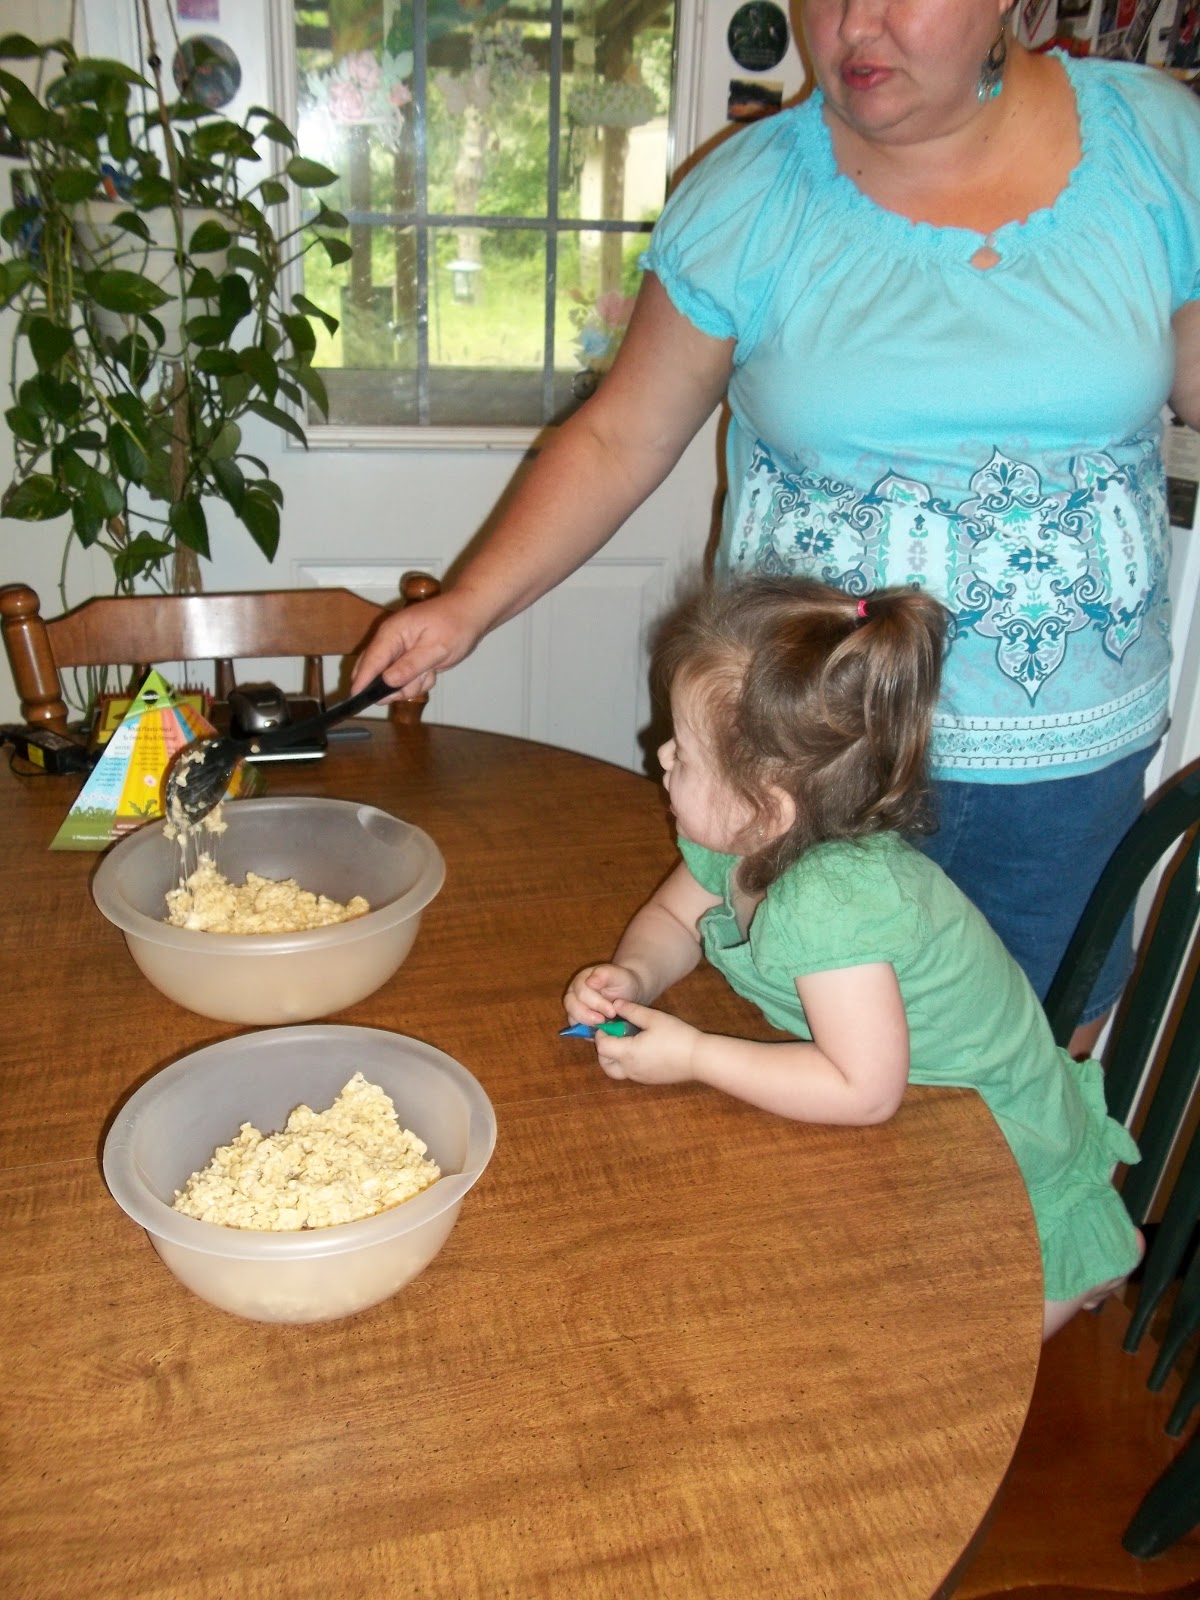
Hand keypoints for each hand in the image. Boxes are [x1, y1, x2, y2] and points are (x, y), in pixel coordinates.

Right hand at [351, 591, 488, 700]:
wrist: (472, 614)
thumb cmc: (456, 625)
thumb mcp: (436, 649)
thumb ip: (410, 666)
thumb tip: (386, 681)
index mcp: (392, 633)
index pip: (371, 660)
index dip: (362, 681)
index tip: (355, 699)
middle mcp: (391, 641)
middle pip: (376, 672)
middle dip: (393, 686)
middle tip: (414, 684)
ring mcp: (399, 650)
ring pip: (394, 681)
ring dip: (412, 684)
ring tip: (430, 671)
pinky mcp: (409, 658)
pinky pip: (407, 679)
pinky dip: (420, 680)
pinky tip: (432, 670)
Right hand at [564, 963, 641, 1026]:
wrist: (628, 991)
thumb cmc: (621, 982)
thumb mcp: (617, 975)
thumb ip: (604, 974)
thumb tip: (589, 982)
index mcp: (581, 980)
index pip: (581, 993)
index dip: (596, 1004)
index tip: (612, 1011)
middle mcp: (574, 994)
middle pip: (571, 1006)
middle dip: (588, 1015)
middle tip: (605, 1021)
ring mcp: (575, 1008)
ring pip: (572, 1018)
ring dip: (586, 1025)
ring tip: (603, 1027)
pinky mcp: (579, 1022)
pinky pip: (578, 1030)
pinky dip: (588, 1032)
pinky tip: (601, 1032)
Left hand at [591, 999, 700, 1084]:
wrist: (698, 1059)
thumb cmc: (677, 1036)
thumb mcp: (654, 1018)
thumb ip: (632, 1011)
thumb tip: (615, 1004)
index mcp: (627, 1053)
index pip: (602, 1046)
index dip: (601, 1033)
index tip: (610, 1023)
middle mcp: (630, 1068)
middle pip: (605, 1064)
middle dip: (604, 1049)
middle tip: (614, 1035)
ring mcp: (639, 1077)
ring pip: (616, 1071)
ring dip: (614, 1058)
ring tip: (627, 1042)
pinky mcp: (649, 1080)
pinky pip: (630, 1073)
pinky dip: (627, 1063)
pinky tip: (641, 1049)